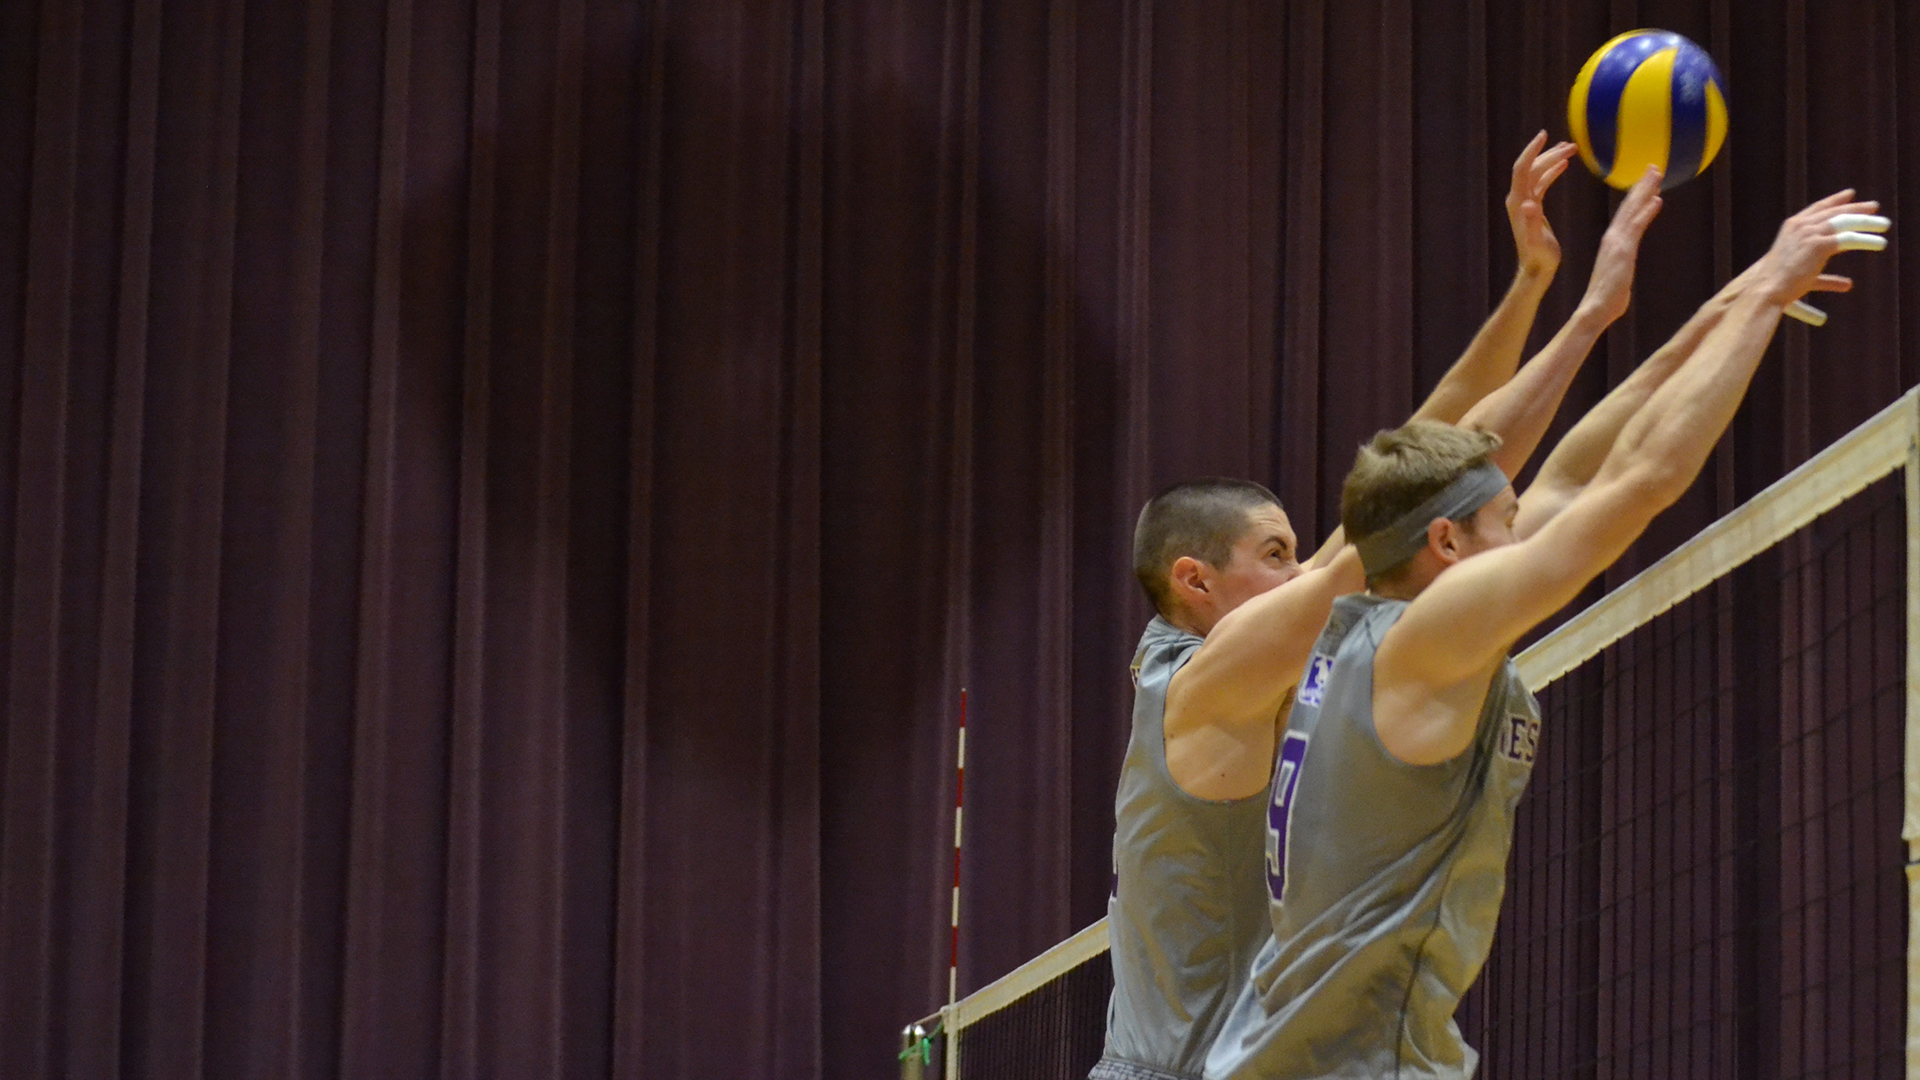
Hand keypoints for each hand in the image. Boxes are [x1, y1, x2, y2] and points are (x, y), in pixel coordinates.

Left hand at [1507, 132, 1578, 277]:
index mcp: (1518, 202)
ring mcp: (1525, 202)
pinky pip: (1541, 183)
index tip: (1544, 134)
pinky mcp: (1533, 207)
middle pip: (1532, 168)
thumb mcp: (1538, 241)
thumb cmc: (1539, 258)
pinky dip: (1552, 172)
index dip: (1532, 150)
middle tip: (1572, 145)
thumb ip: (1534, 223)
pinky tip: (1565, 165)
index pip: (1522, 169)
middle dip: (1550, 154)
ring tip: (1572, 149)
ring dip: (1552, 160)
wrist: (1536, 269)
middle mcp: (1518, 199)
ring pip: (1537, 173)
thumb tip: (1529, 204)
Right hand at [1575, 166, 1664, 324]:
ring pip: (1632, 210)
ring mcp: (1617, 242)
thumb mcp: (1618, 276)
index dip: (1636, 196)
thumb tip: (1624, 270)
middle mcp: (1613, 238)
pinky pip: (1636, 226)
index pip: (1626, 214)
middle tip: (1653, 167)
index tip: (1646, 182)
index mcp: (1612, 242)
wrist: (1595, 308)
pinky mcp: (1623, 250)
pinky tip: (1656, 200)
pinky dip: (1645, 212)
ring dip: (1645, 191)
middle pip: (1629, 206)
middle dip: (1642, 185)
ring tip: (1656, 173)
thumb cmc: (1606, 299)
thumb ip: (1623, 266)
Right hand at [1754, 190, 1883, 307]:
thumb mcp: (1804, 276)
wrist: (1766, 288)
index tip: (1849, 195)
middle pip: (1834, 212)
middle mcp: (1801, 226)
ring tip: (1884, 225)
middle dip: (1856, 208)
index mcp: (1792, 227)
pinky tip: (1879, 243)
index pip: (1817, 208)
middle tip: (1874, 207)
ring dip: (1866, 223)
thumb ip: (1827, 279)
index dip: (1834, 201)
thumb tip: (1849, 285)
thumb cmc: (1779, 286)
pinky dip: (1865, 240)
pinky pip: (1847, 239)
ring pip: (1844, 222)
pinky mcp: (1818, 245)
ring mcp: (1809, 233)